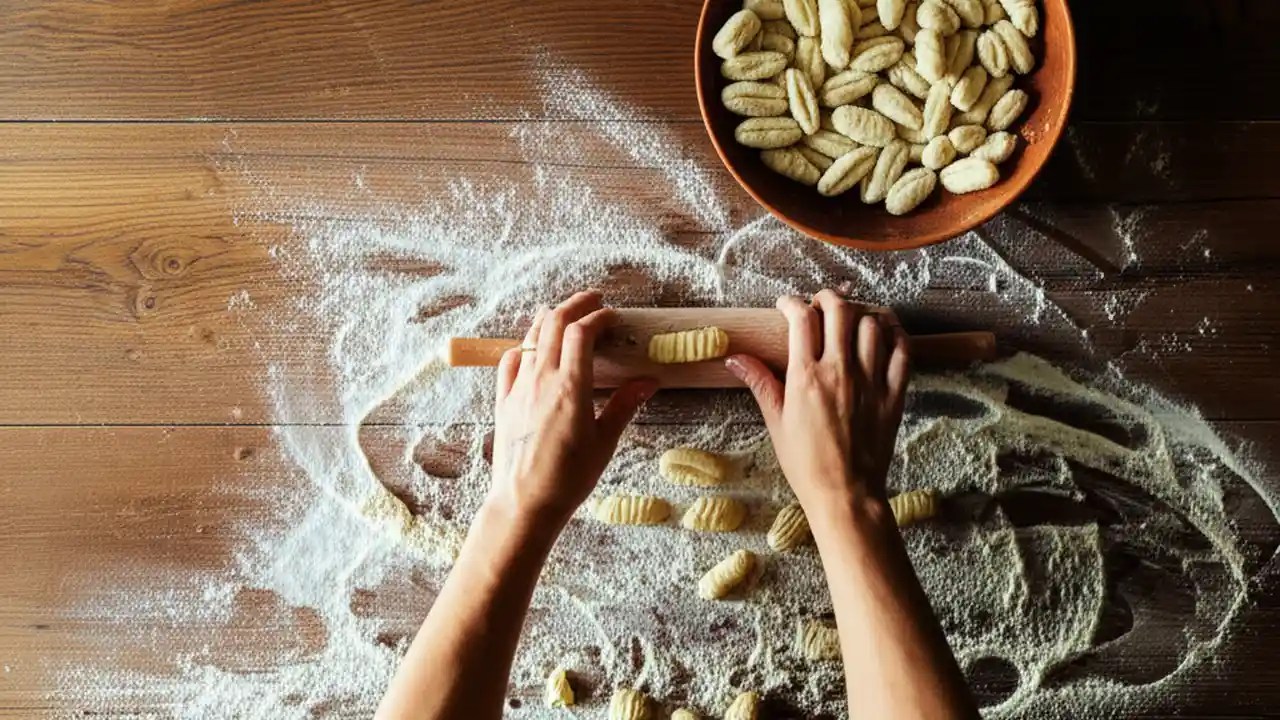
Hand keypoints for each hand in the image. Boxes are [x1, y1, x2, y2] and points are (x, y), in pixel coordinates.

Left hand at [490, 291, 656, 525]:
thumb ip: (625, 405)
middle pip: (553, 323)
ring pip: (530, 336)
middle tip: (594, 299)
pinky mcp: (503, 400)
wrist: (523, 504)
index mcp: (570, 387)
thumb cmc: (568, 479)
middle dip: (575, 305)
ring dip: (550, 318)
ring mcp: (518, 388)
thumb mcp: (605, 442)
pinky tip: (533, 348)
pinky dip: (524, 344)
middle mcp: (540, 379)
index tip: (614, 317)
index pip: (581, 332)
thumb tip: (649, 381)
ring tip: (566, 314)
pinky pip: (510, 360)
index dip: (599, 317)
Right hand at [725, 290, 910, 513]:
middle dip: (828, 297)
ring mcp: (870, 381)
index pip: (801, 319)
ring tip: (851, 320)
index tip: (787, 305)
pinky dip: (895, 335)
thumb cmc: (806, 462)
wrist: (845, 492)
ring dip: (860, 314)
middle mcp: (839, 371)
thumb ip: (759, 383)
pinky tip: (885, 334)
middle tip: (820, 303)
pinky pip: (902, 351)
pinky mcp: (893, 394)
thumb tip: (735, 358)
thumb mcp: (776, 422)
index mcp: (805, 377)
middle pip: (839, 310)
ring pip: (872, 324)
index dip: (792, 303)